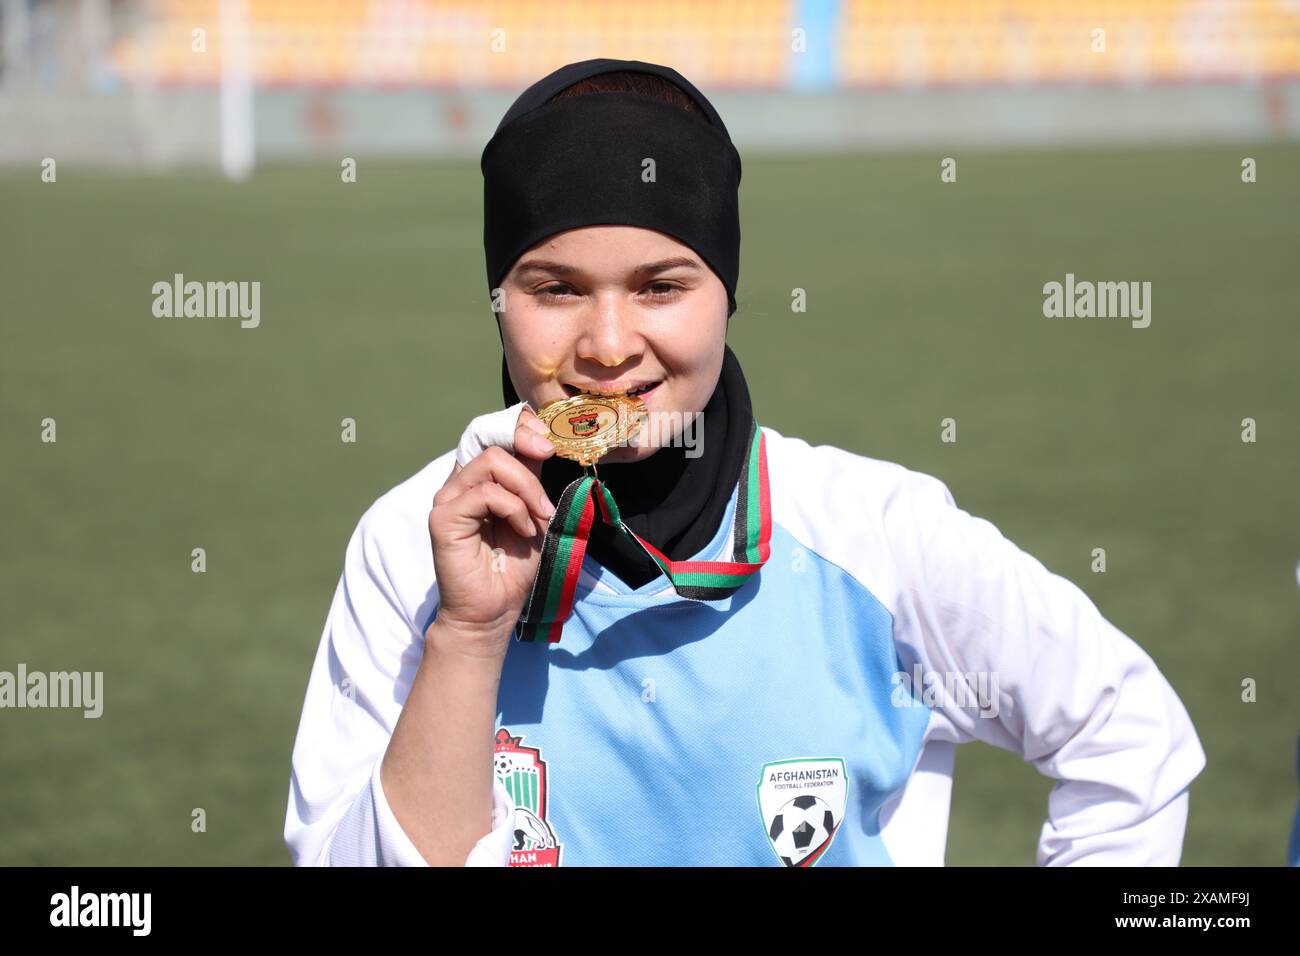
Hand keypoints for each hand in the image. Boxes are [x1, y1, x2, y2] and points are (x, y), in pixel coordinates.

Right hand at [426, 406, 557, 658]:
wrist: (494, 611)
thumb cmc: (512, 567)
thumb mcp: (533, 513)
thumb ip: (530, 480)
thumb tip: (541, 442)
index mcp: (477, 480)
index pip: (491, 433)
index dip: (518, 424)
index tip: (548, 440)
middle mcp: (459, 484)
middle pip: (491, 439)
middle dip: (526, 445)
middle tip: (549, 464)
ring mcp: (447, 499)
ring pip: (490, 461)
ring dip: (526, 487)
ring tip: (538, 517)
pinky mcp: (443, 518)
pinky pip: (486, 494)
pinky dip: (514, 509)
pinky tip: (524, 531)